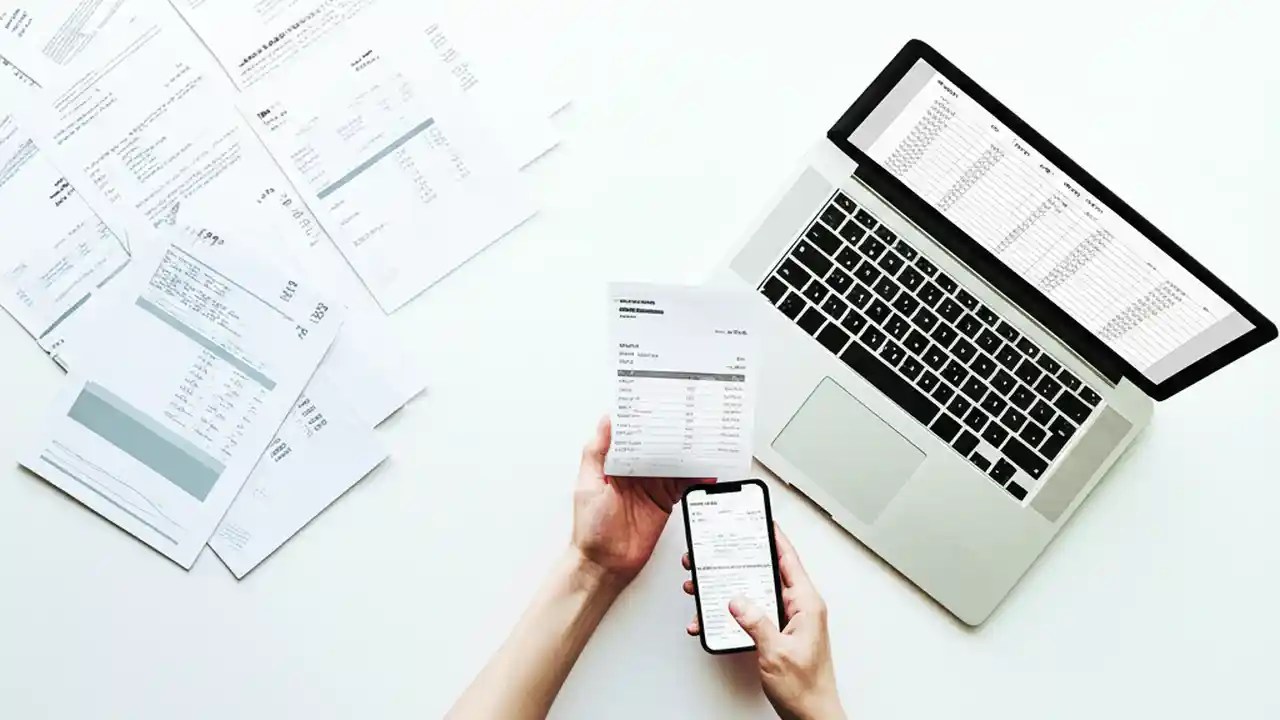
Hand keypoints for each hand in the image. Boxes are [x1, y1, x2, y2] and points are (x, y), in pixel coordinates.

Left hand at [573, 417, 709, 584]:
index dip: (647, 423)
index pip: (634, 437)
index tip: (660, 407)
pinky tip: (706, 473)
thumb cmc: (591, 528)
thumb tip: (606, 421)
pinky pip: (683, 487)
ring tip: (703, 443)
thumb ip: (596, 453)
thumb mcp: (588, 485)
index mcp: (615, 465)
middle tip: (690, 422)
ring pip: (674, 465)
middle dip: (673, 436)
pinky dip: (696, 480)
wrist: (605, 564)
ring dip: (687, 456)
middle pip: (658, 449)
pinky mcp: (664, 503)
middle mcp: (635, 474)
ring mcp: (651, 488)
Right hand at [682, 524, 844, 719]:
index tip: (761, 520)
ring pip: (756, 594)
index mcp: (806, 604)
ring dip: (730, 590)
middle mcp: (800, 608)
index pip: (789, 559)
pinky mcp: (779, 633)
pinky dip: (733, 615)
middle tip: (718, 553)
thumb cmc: (806, 689)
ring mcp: (789, 621)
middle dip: (740, 563)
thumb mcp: (776, 652)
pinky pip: (753, 615)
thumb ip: (756, 622)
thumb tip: (738, 599)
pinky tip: (715, 619)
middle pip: (767, 573)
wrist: (812, 717)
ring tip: (705, 585)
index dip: (775, 537)